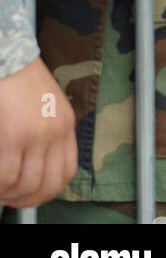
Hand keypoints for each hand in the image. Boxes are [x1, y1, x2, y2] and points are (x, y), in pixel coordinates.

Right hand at [0, 56, 77, 207]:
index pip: (67, 172)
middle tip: (11, 199)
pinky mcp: (15, 135)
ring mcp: (37, 134)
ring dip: (11, 194)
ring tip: (0, 190)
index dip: (48, 191)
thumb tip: (35, 165)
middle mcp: (57, 132)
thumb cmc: (22, 80)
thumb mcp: (46, 107)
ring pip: (28, 184)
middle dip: (28, 199)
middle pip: (50, 184)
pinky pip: (7, 175)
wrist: (10, 58)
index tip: (31, 195)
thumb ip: (47, 133)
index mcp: (66, 124)